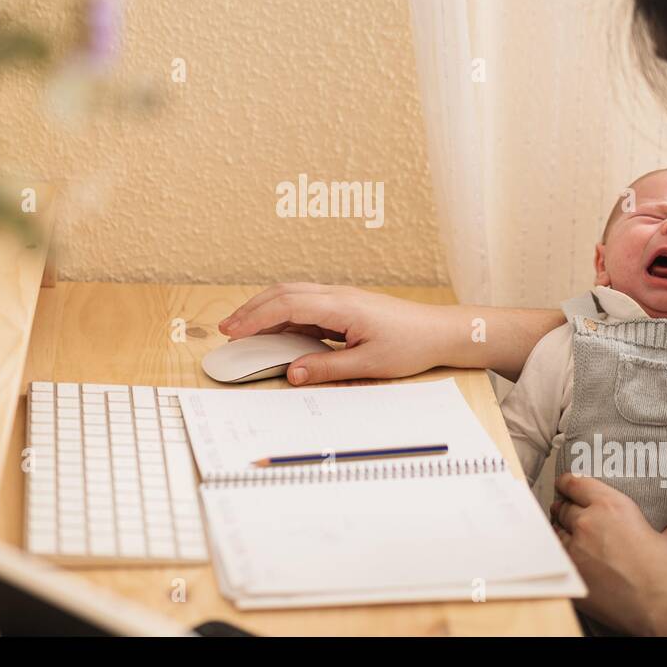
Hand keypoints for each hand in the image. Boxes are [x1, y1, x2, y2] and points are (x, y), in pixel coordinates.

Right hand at [218, 283, 463, 384]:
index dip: (256, 317)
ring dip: (265, 309)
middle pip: (283, 293)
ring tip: (242, 329)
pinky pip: (306, 305)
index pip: (287, 305)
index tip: (233, 332)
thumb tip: (292, 373)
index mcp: (341, 306)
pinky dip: (283, 315)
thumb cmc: (410, 345)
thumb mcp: (369, 365)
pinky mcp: (344, 307)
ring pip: (293, 295)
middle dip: (251, 309)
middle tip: (227, 329)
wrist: (439, 331)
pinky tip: (274, 331)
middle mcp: (337, 296)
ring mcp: (340, 299)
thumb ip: (327, 368)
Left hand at [551, 472, 666, 634]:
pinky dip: (560, 558)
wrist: (664, 606)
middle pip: (563, 509)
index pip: (576, 484)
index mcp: (611, 506)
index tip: (565, 485)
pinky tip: (568, 562)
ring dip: (560, 533)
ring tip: (566, 538)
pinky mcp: (572, 575)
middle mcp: (588, 522)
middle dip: (564, 510)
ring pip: (556, 534)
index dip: (568, 484)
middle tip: (567, 514)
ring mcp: (576, 549)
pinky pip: (557, 560)